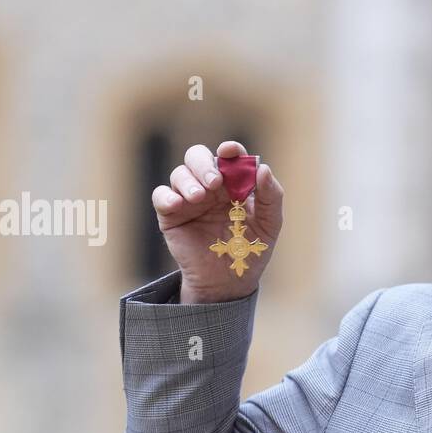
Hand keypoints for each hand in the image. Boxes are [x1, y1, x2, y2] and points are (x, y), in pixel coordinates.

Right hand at [151, 140, 283, 302]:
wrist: (228, 282)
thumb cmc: (250, 251)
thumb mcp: (269, 224)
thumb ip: (271, 197)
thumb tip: (263, 168)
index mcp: (234, 183)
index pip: (229, 158)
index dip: (230, 150)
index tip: (230, 151)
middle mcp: (209, 186)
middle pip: (198, 157)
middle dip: (204, 164)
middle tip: (214, 181)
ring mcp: (188, 199)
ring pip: (179, 173)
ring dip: (188, 180)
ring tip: (199, 197)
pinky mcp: (171, 215)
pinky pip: (161, 196)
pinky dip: (166, 196)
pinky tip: (177, 204)